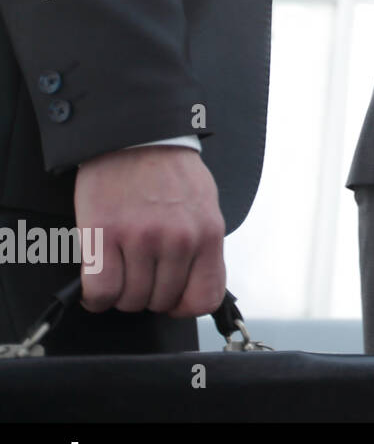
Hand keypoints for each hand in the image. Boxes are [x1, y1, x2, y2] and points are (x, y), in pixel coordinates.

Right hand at [74, 146, 226, 316]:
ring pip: (131, 300)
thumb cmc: (170, 171)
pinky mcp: (104, 236)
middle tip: (141, 277)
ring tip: (120, 274)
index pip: (205, 298)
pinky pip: (101, 291)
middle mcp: (178, 240)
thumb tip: (196, 282)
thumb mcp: (205, 207)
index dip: (185, 306)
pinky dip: (96, 297)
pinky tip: (98, 285)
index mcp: (208, 234)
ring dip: (122, 295)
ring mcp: (141, 239)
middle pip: (161, 301)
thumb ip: (203, 246)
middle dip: (149, 296)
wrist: (136, 137)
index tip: (173, 301)